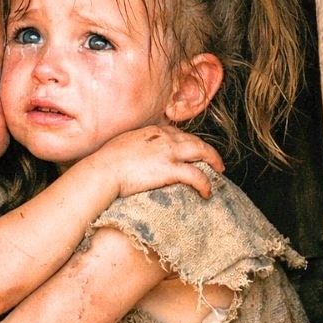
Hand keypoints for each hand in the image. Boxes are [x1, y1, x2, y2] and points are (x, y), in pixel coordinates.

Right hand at [86, 125, 223, 198]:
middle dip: (208, 150)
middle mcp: (164, 138)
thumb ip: (135, 145)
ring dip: (214, 161)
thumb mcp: (121, 144)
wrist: (103, 170)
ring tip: (219, 172)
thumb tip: (135, 153)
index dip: (188, 143)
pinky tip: (207, 192)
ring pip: (202, 152)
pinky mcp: (170, 170)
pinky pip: (197, 175)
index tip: (191, 151)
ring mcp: (169, 152)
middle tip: (215, 161)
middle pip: (195, 140)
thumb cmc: (105, 161)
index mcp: (153, 131)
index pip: (178, 133)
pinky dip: (206, 183)